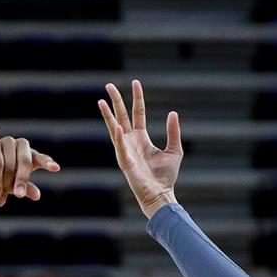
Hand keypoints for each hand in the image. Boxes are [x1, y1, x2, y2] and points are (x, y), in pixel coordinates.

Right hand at [0, 134, 60, 206]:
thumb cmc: (4, 177)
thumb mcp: (16, 185)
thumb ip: (27, 188)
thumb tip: (37, 196)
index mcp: (31, 155)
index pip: (42, 158)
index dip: (48, 163)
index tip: (56, 168)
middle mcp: (21, 145)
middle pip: (25, 161)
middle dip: (22, 180)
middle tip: (19, 195)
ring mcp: (7, 142)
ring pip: (9, 164)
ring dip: (5, 182)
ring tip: (1, 196)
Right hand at [98, 80, 182, 218]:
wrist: (161, 194)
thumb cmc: (166, 176)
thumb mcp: (175, 150)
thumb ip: (173, 132)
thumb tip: (172, 113)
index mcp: (141, 138)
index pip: (137, 113)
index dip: (137, 98)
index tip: (135, 82)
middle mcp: (130, 141)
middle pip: (121, 116)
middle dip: (116, 100)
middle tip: (109, 85)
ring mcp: (125, 151)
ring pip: (114, 128)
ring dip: (108, 115)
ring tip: (101, 101)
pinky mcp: (125, 162)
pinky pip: (120, 147)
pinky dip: (118, 137)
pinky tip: (117, 126)